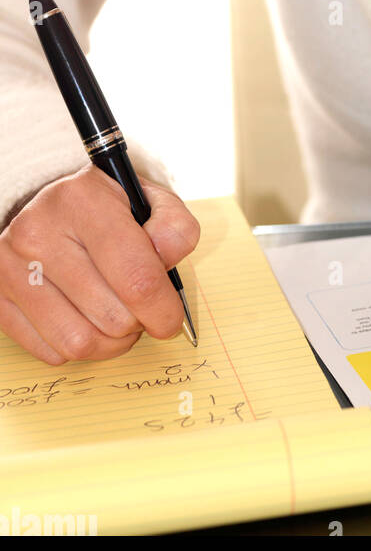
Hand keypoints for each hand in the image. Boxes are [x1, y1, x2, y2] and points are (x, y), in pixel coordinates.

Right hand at [0, 163, 199, 363]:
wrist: (48, 205)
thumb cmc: (105, 207)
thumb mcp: (147, 199)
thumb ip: (174, 228)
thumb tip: (167, 262)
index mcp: (83, 201)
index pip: (136, 277)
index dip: (163, 310)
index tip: (171, 319)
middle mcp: (39, 233)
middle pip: (111, 316)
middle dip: (138, 323)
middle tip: (142, 310)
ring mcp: (11, 268)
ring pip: (79, 343)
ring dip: (110, 344)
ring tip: (119, 321)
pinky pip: (49, 351)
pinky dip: (79, 349)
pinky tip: (88, 322)